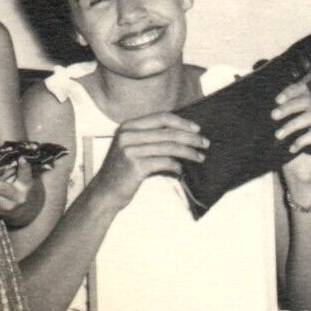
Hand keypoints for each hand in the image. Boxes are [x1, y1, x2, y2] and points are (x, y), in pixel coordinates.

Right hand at [91, 111, 207, 209]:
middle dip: (190, 138)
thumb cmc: (123, 171)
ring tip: (200, 157)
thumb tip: (183, 134)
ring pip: (169, 147)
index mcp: (128, 126)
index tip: (197, 129)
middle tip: (205, 144)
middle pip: (168, 132)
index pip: (161, 118)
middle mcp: (127, 135)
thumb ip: (151, 138)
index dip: (182, 122)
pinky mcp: (134, 166)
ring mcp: (130, 150)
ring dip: (188, 152)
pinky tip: (180, 170)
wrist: (104, 192)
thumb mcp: (133, 148)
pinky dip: (176, 165)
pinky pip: (164, 162)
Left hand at [273, 83, 310, 197]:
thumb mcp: (282, 130)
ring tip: (278, 135)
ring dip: (292, 125)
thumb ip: (280, 118)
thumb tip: (268, 109)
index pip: (304, 91)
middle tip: (274, 116)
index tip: (277, 100)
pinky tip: (292, 148)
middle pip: (307, 102)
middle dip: (288, 108)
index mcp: (309, 107)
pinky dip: (301, 140)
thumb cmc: (290, 148)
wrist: (300, 171)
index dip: (292, 92)